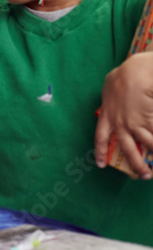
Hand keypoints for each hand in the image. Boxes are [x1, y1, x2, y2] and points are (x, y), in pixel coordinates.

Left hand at [96, 52, 152, 178]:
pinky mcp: (149, 120)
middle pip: (127, 149)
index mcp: (107, 116)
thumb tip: (112, 102)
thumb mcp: (110, 89)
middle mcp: (120, 123)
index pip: (101, 138)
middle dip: (136, 165)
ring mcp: (136, 123)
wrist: (135, 74)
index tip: (100, 164)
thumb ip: (111, 100)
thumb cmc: (124, 76)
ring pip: (148, 145)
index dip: (100, 152)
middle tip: (143, 176)